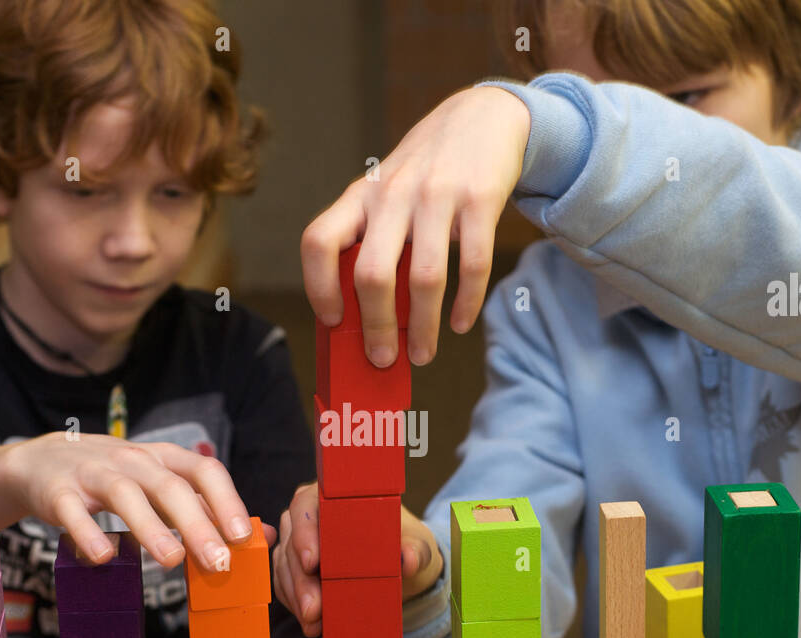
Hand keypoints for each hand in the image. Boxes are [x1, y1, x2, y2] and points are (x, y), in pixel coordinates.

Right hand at [0, 432, 272, 569]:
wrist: (39, 463)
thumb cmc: (115, 481)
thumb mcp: (161, 486)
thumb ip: (207, 511)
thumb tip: (264, 537)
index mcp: (163, 459)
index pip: (203, 471)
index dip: (225, 500)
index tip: (242, 536)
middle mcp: (132, 461)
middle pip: (169, 487)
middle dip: (197, 524)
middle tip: (219, 562)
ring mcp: (93, 474)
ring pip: (125, 495)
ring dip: (150, 528)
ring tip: (172, 560)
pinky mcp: (58, 492)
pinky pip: (73, 512)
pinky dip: (88, 533)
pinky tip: (103, 557)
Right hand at [272, 481, 442, 637]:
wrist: (398, 564)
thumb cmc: (402, 542)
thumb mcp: (415, 543)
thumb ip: (415, 549)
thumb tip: (409, 560)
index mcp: (330, 497)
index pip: (306, 506)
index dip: (304, 533)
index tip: (313, 562)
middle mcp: (306, 517)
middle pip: (291, 543)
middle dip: (301, 579)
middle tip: (314, 608)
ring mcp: (296, 544)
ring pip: (285, 569)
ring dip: (297, 598)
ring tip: (314, 623)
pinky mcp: (294, 570)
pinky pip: (286, 587)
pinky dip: (297, 606)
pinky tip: (312, 625)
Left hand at [300, 85, 530, 366]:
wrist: (482, 117)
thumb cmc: (426, 172)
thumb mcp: (387, 193)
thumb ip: (374, 240)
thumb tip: (368, 317)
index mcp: (360, 197)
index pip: (319, 241)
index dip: (318, 286)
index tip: (333, 321)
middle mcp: (392, 194)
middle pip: (371, 273)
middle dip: (376, 327)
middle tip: (382, 359)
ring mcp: (437, 195)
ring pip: (423, 277)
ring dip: (423, 326)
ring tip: (423, 354)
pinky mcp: (480, 198)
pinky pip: (472, 264)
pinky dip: (466, 303)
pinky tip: (460, 323)